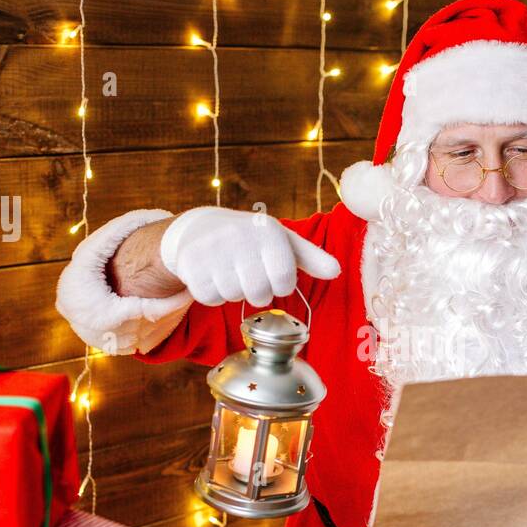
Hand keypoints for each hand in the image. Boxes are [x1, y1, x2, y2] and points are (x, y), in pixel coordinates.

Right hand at [160, 206, 340, 306]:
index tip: (272, 273)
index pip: (285, 280)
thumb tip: (337, 272)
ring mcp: (213, 249)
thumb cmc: (250, 240)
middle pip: (259, 293)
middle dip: (257, 291)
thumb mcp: (283, 242)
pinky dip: (212, 293)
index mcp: (268, 232)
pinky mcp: (190, 262)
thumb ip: (312, 259)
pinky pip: (209, 297)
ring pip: (233, 296)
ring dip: (233, 291)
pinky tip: (212, 274)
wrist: (199, 228)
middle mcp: (240, 237)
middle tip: (249, 274)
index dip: (280, 285)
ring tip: (229, 271)